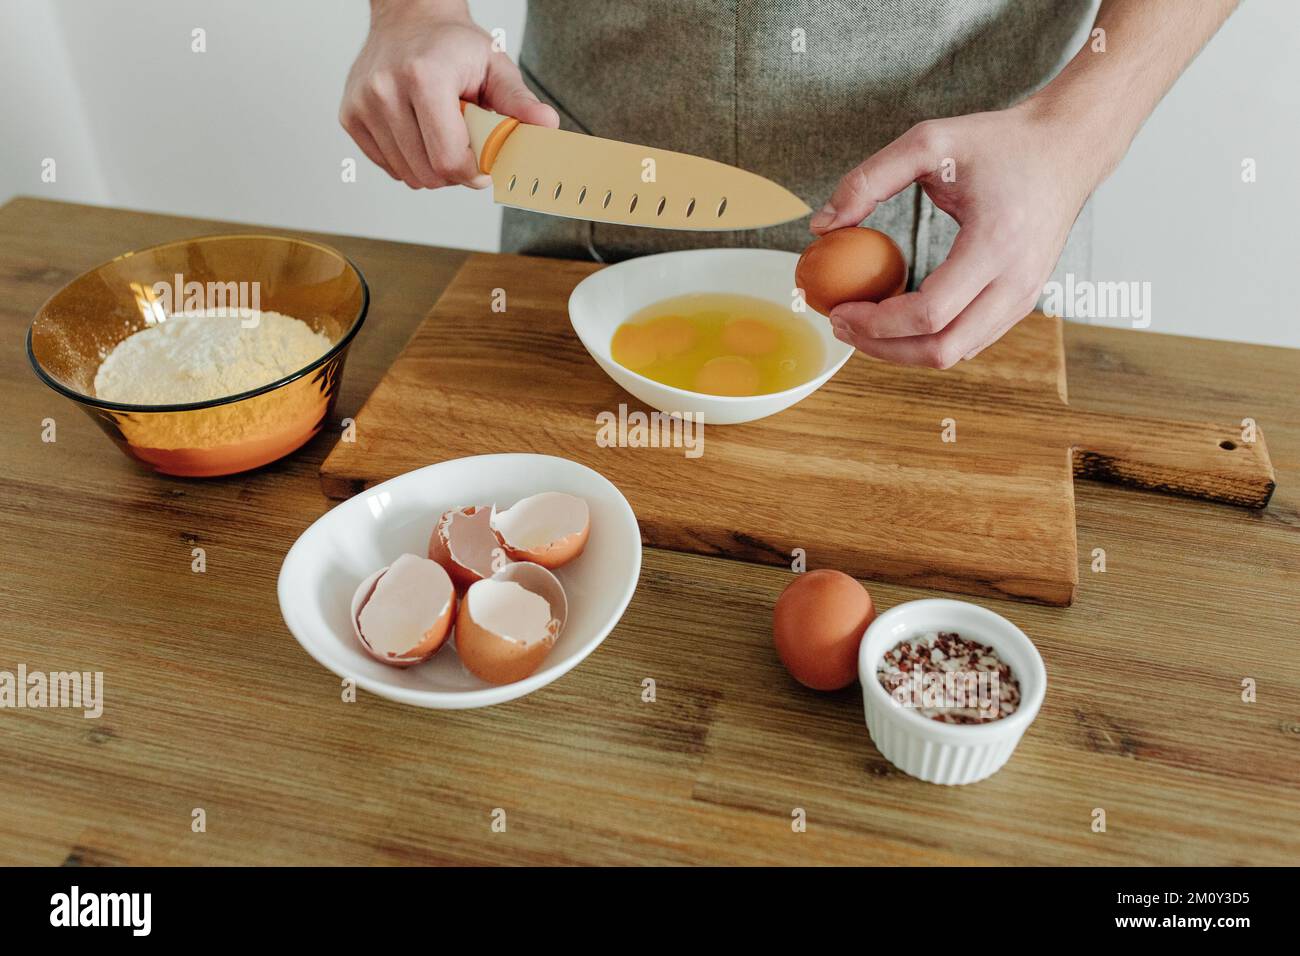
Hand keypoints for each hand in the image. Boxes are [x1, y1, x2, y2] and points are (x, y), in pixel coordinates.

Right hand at [339, 0, 558, 188]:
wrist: (409, 18)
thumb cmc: (454, 45)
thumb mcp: (494, 66)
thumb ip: (519, 102)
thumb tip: (547, 126)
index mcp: (424, 77)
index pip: (449, 159)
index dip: (474, 172)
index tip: (486, 162)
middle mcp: (385, 90)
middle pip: (429, 173)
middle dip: (456, 172)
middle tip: (467, 147)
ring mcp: (362, 104)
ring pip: (408, 176)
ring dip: (433, 169)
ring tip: (443, 134)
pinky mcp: (349, 116)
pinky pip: (389, 167)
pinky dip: (410, 162)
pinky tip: (420, 134)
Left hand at [810, 103, 1104, 367]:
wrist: (1067, 148)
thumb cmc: (1000, 142)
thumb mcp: (929, 141)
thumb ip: (869, 178)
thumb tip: (821, 226)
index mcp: (996, 244)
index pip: (930, 313)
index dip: (876, 324)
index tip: (838, 310)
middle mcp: (1017, 282)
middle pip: (942, 349)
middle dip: (882, 348)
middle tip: (841, 326)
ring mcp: (1024, 298)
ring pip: (956, 354)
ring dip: (903, 350)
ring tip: (863, 324)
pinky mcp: (1022, 302)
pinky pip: (970, 341)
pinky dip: (929, 340)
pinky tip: (897, 316)